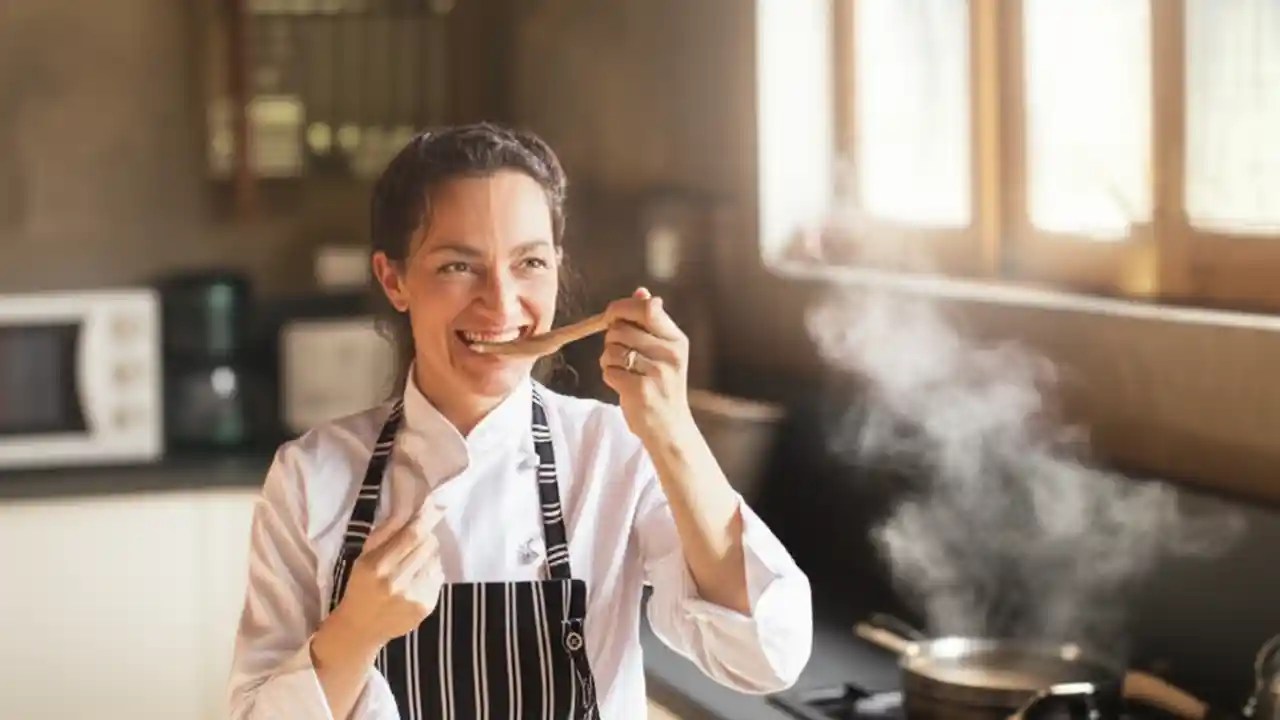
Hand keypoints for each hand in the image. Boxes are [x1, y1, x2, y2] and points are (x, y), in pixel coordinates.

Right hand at [327, 504, 446, 649]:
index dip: (426, 518)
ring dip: (430, 554)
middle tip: (419, 539)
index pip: (412, 535)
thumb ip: (386, 532)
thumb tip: (409, 509)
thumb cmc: (361, 586)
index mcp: (377, 566)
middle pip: (428, 545)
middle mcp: (397, 582)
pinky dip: (432, 572)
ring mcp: (414, 596)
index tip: (434, 506)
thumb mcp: (364, 557)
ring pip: (436, 559)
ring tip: (415, 562)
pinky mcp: (426, 607)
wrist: (361, 627)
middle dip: (427, 536)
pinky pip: (438, 577)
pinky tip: (417, 579)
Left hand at [599, 287, 694, 443]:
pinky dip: (609, 376)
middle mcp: (670, 354)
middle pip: (621, 328)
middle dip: (612, 339)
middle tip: (622, 354)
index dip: (622, 308)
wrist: (670, 427)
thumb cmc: (663, 385)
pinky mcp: (640, 391)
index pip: (647, 308)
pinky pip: (608, 370)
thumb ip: (651, 321)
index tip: (614, 317)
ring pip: (611, 349)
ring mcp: (656, 373)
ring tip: (624, 370)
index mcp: (676, 339)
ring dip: (608, 360)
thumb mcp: (665, 351)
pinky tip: (622, 384)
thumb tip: (641, 291)